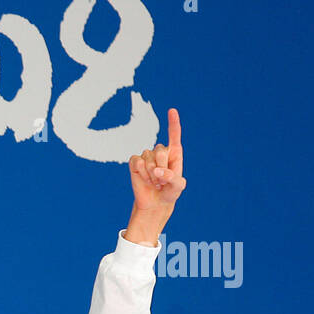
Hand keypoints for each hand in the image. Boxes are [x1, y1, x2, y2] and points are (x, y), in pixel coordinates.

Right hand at [125, 108, 185, 245]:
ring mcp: (147, 156)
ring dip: (151, 174)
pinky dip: (141, 173)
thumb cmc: (169, 192)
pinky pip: (137, 162)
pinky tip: (144, 179)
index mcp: (174, 153)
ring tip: (154, 182)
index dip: (173, 123)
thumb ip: (172, 177)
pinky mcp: (135, 163)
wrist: (154, 202)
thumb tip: (157, 170)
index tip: (172, 110)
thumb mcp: (178, 187)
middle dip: (161, 167)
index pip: (174, 135)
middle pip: (160, 150)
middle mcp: (160, 152)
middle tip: (162, 180)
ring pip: (148, 158)